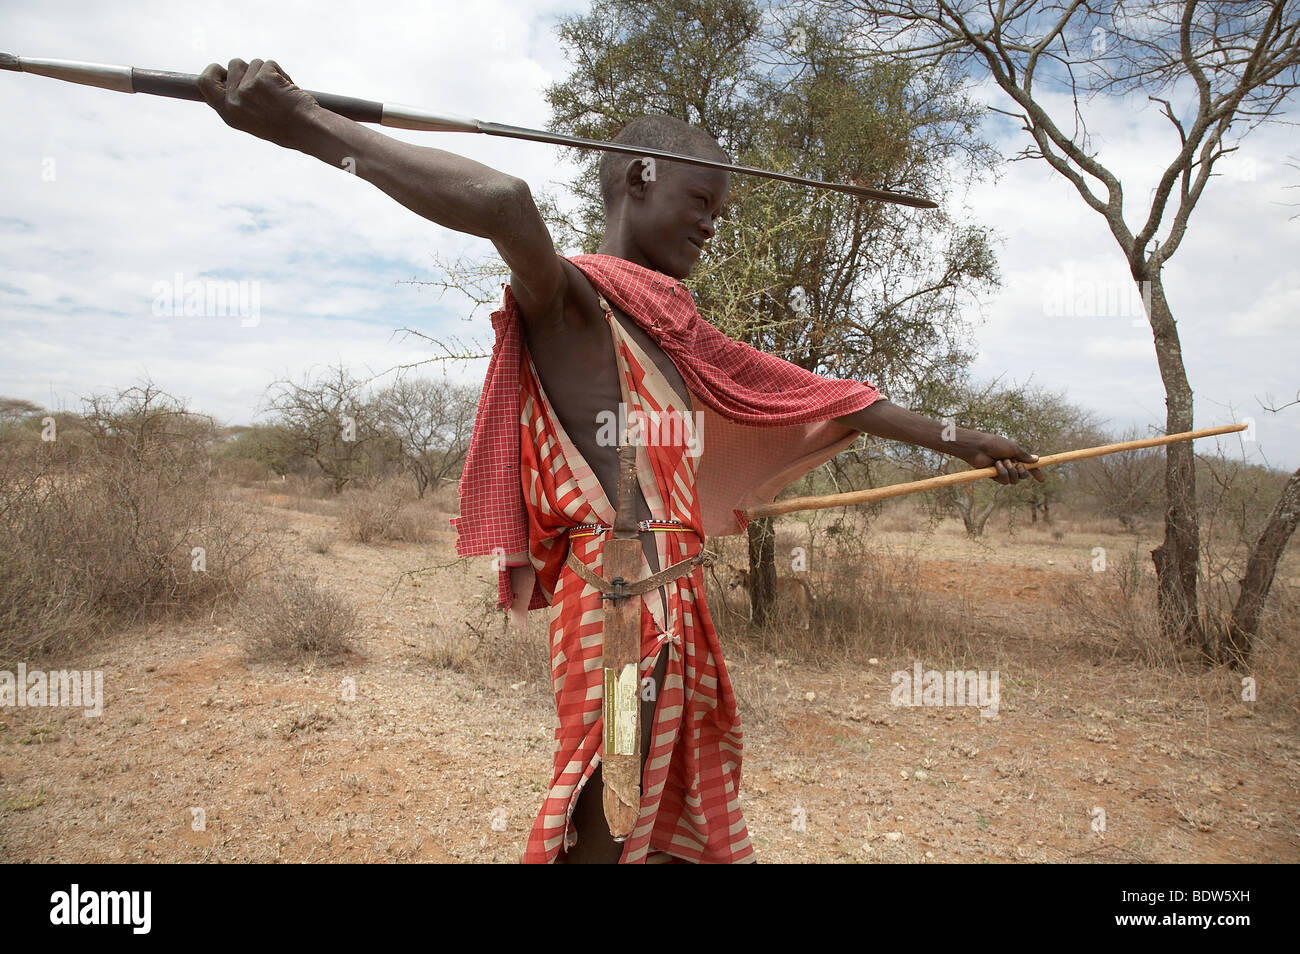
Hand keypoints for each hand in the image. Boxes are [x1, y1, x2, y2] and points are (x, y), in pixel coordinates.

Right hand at [196, 58, 320, 149]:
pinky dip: (280, 73)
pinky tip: (288, 89)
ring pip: (253, 63)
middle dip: (250, 69)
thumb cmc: (283, 126)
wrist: (306, 130)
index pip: (205, 83)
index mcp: (228, 113)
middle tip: (265, 87)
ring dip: (266, 72)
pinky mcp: (263, 79)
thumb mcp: (251, 119)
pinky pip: (269, 64)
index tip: (223, 69)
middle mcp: (234, 101)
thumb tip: (224, 79)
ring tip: (279, 93)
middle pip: (234, 64)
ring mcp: (248, 89)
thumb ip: (235, 100)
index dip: (213, 70)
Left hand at [962, 432, 1044, 485]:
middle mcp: (1010, 465)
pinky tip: (996, 466)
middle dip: (1022, 472)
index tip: (1041, 479)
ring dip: (1011, 471)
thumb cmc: (995, 444)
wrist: (979, 447)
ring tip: (1002, 461)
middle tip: (1017, 464)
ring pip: (1014, 480)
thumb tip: (1036, 459)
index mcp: (1016, 457)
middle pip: (1023, 476)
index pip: (1028, 467)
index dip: (1035, 473)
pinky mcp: (994, 477)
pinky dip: (1002, 473)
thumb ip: (1024, 456)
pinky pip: (1005, 481)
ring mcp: (1002, 472)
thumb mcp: (1013, 448)